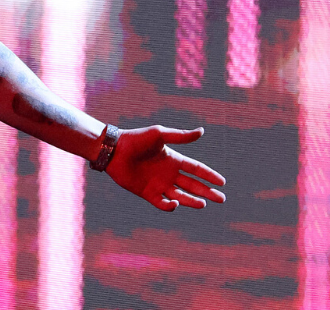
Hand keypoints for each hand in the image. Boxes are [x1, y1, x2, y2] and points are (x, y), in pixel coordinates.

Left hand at [105, 125, 226, 210]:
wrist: (114, 150)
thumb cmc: (136, 139)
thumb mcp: (160, 134)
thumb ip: (180, 136)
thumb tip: (202, 131)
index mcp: (173, 159)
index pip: (196, 169)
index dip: (210, 176)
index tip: (223, 183)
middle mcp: (168, 173)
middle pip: (192, 185)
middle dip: (207, 192)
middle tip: (221, 199)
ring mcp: (158, 184)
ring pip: (181, 196)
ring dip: (192, 201)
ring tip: (203, 203)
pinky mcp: (147, 193)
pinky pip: (162, 203)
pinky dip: (170, 206)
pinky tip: (176, 203)